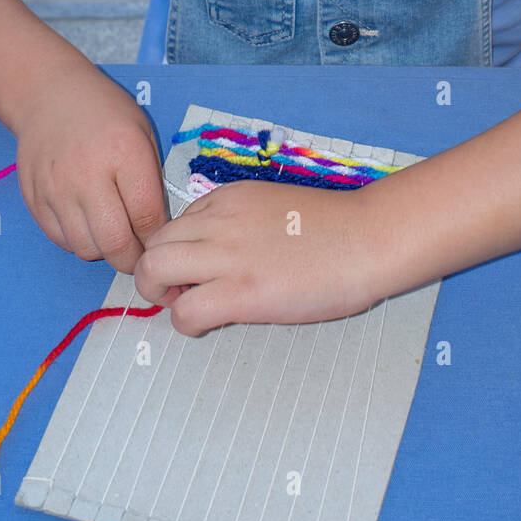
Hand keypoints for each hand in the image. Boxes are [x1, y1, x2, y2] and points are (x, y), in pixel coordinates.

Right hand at [13, 68, 166, 272]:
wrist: (49, 94)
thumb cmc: (105, 113)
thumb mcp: (142, 134)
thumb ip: (151, 181)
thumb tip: (157, 230)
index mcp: (124, 154)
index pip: (147, 217)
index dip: (157, 238)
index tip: (159, 241)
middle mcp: (87, 175)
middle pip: (114, 242)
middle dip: (132, 259)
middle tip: (138, 255)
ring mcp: (56, 189)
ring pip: (86, 248)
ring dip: (104, 251)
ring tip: (112, 235)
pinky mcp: (35, 199)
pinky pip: (61, 240)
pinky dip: (78, 241)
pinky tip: (87, 223)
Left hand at [133, 178, 382, 334]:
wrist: (368, 238)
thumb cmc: (334, 227)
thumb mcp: (272, 206)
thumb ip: (239, 222)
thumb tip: (219, 254)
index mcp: (227, 198)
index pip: (174, 225)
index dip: (179, 253)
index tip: (197, 271)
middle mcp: (218, 220)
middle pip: (152, 245)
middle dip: (156, 273)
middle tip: (181, 292)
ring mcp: (227, 255)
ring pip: (153, 271)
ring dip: (160, 295)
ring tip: (189, 306)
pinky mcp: (240, 292)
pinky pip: (183, 312)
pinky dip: (185, 322)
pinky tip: (211, 323)